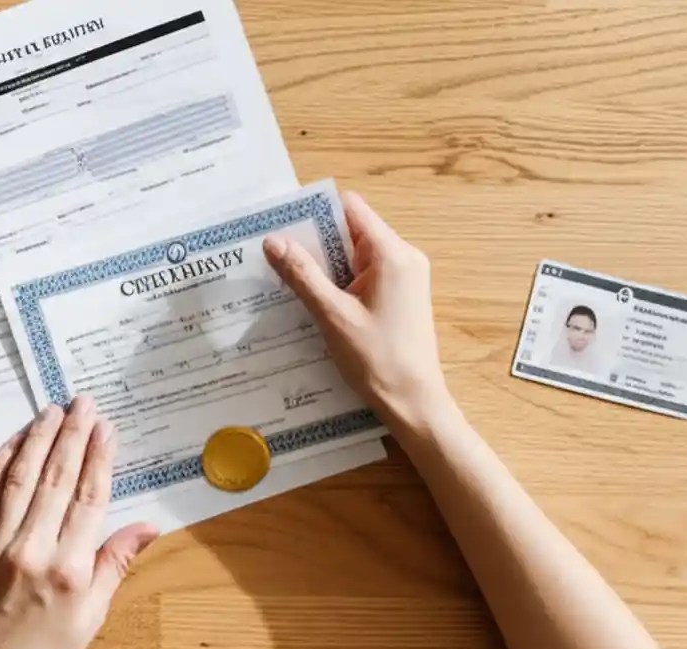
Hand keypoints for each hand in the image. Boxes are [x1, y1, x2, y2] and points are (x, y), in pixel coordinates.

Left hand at [0, 397, 159, 648]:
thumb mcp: (91, 619)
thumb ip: (115, 565)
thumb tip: (147, 527)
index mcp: (68, 569)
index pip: (89, 497)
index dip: (100, 457)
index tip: (107, 428)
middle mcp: (31, 550)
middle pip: (57, 478)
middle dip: (73, 435)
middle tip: (83, 402)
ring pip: (20, 479)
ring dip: (38, 439)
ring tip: (52, 411)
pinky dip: (0, 465)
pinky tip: (12, 443)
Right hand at [263, 191, 447, 427]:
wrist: (413, 402)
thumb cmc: (377, 360)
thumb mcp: (333, 315)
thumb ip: (302, 274)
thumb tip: (273, 241)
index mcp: (391, 254)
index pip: (350, 208)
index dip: (315, 210)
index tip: (281, 222)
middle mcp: (403, 257)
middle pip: (352, 229)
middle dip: (315, 239)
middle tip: (275, 252)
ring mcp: (405, 276)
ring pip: (356, 254)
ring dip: (325, 263)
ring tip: (287, 275)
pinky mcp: (401, 295)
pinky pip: (365, 274)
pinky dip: (340, 280)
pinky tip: (314, 297)